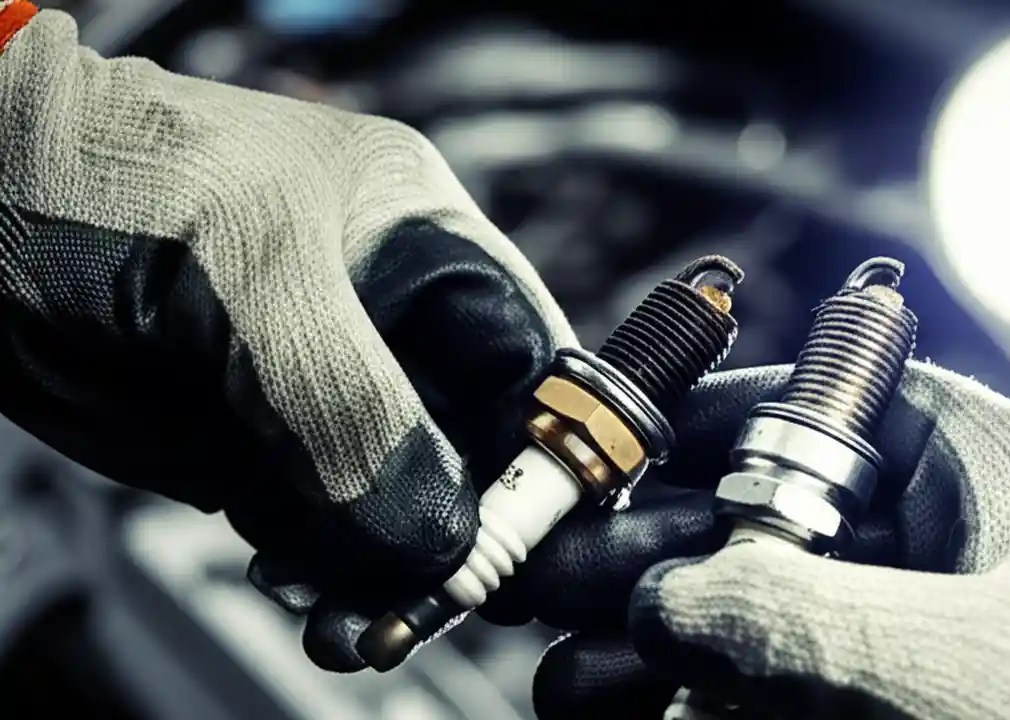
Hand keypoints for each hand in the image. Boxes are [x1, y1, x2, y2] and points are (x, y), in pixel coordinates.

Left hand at [0, 10, 573, 670]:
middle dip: (462, 535)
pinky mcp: (260, 449)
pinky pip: (320, 532)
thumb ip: (350, 405)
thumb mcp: (248, 273)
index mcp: (425, 243)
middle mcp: (388, 325)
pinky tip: (298, 585)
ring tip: (345, 616)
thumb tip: (440, 538)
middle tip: (429, 607)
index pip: (532, 362)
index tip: (546, 544)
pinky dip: (322, 574)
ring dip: (385, 572)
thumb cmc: (113, 183)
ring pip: (398, 509)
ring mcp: (323, 393)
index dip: (553, 451)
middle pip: (473, 452)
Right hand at [495, 361, 1009, 718]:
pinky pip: (779, 686)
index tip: (591, 466)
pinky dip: (704, 701)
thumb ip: (793, 618)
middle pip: (749, 520)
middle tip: (540, 587)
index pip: (794, 410)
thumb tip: (662, 599)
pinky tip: (631, 714)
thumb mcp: (957, 656)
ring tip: (564, 680)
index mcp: (959, 455)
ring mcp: (907, 621)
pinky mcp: (894, 697)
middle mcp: (924, 528)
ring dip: (654, 643)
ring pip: (753, 613)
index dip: (681, 432)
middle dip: (641, 557)